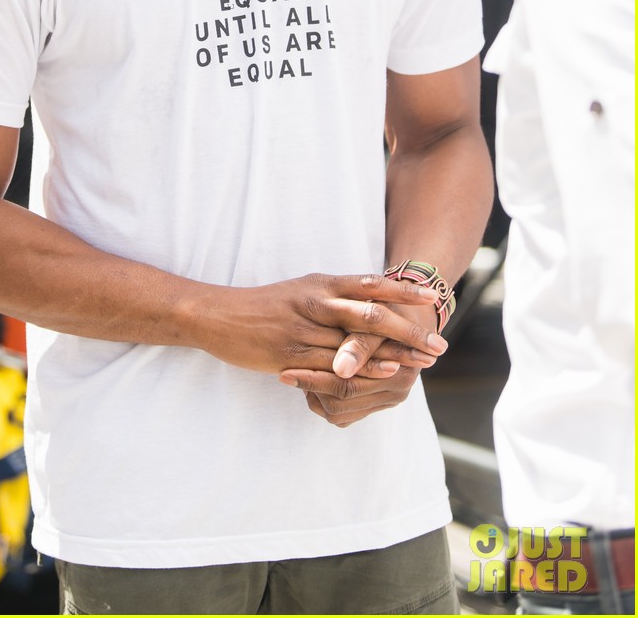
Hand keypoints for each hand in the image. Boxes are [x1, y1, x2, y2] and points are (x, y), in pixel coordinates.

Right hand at [197, 273, 446, 375]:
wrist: (219, 316)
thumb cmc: (264, 305)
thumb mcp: (301, 290)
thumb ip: (333, 296)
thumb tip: (367, 300)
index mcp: (320, 283)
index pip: (370, 284)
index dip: (404, 291)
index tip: (433, 298)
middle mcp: (316, 301)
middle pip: (371, 314)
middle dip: (409, 329)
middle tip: (439, 344)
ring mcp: (303, 328)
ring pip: (356, 340)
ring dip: (394, 352)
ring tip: (423, 361)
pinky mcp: (291, 353)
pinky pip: (333, 363)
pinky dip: (362, 367)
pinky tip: (384, 373)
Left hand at [279, 302, 441, 427]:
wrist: (405, 310)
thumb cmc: (388, 305)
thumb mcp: (376, 316)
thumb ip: (360, 344)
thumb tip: (341, 369)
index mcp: (400, 373)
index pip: (349, 386)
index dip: (315, 380)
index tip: (285, 372)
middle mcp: (397, 391)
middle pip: (342, 402)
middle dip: (311, 388)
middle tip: (283, 375)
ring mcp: (386, 399)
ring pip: (339, 411)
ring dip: (316, 395)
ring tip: (297, 374)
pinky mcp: (375, 401)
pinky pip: (342, 413)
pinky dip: (324, 400)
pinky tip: (312, 383)